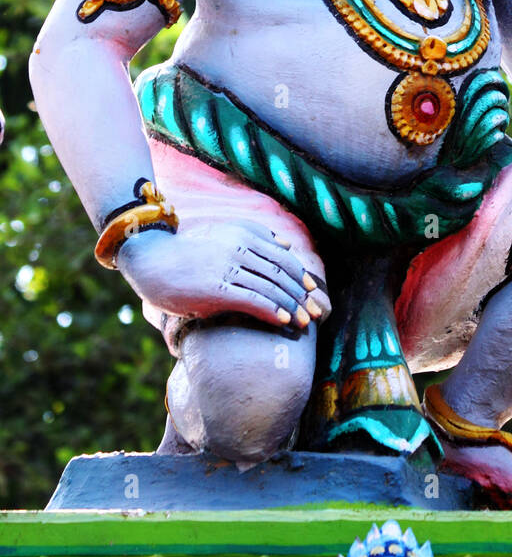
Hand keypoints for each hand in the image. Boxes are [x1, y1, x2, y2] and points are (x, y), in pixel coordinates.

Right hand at [115, 221, 330, 330]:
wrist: (150, 260)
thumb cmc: (187, 252)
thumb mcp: (222, 236)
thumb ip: (254, 237)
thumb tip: (285, 242)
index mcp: (243, 233)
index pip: (281, 256)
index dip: (299, 275)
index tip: (310, 291)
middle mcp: (239, 247)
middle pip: (281, 272)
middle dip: (300, 294)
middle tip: (315, 312)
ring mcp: (228, 267)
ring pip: (271, 287)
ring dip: (291, 307)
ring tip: (303, 323)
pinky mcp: (217, 288)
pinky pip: (253, 300)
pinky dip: (273, 311)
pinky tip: (283, 321)